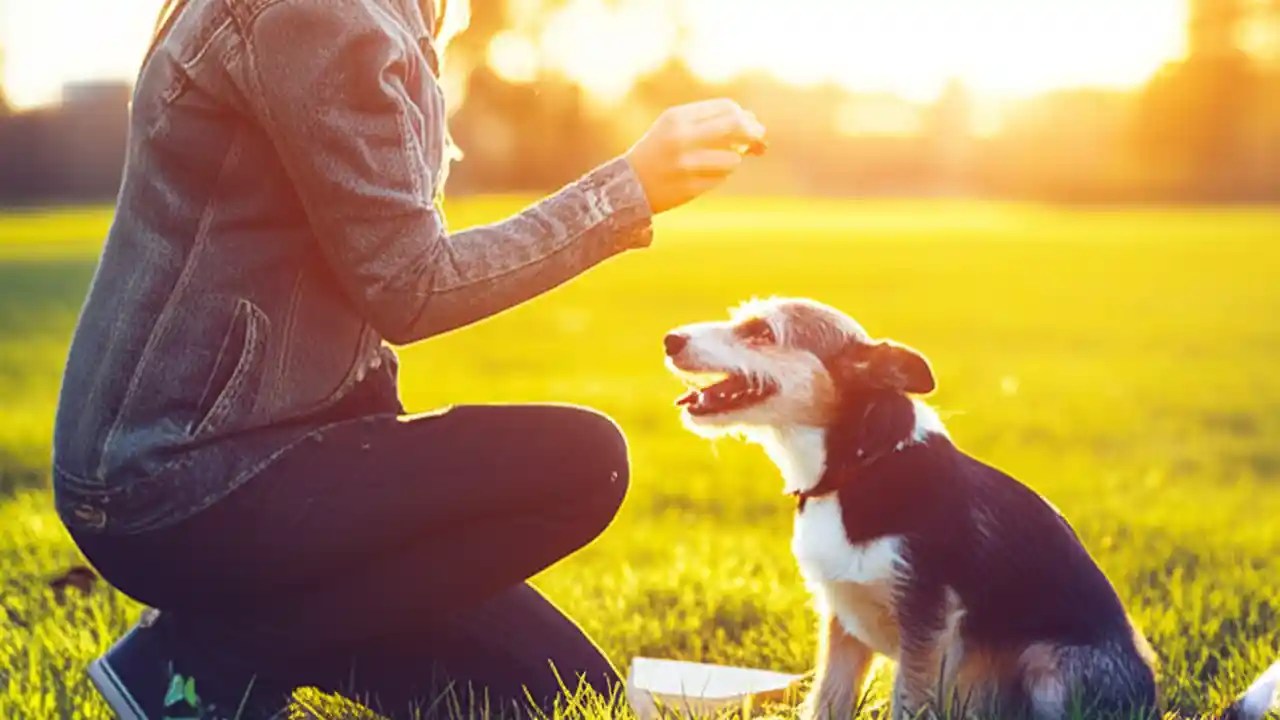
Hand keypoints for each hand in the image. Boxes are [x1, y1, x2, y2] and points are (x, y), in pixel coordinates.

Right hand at [624, 98, 766, 213]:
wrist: (628, 185)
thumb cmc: (659, 151)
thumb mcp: (676, 127)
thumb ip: (711, 122)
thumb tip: (755, 123)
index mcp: (677, 117)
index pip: (728, 108)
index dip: (744, 116)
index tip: (750, 125)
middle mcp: (681, 138)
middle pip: (735, 126)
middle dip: (753, 133)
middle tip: (759, 140)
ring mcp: (685, 165)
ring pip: (733, 158)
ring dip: (733, 160)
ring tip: (716, 162)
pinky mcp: (689, 187)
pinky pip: (721, 179)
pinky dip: (719, 176)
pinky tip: (703, 175)